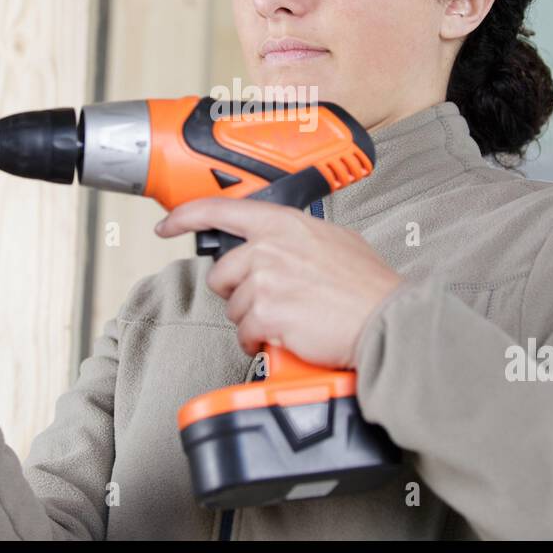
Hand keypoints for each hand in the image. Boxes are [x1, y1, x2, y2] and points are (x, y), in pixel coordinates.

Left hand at [155, 198, 402, 368]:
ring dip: (254, 321)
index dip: (185, 216)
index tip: (167, 224)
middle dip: (239, 293)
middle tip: (272, 302)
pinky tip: (285, 338)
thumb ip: (299, 238)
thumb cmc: (368, 288)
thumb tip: (282, 245)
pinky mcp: (266, 313)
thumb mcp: (336, 242)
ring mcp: (266, 280)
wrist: (385, 320)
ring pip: (234, 307)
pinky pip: (244, 333)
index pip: (220, 209)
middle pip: (222, 274)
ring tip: (288, 321)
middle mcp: (270, 247)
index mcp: (284, 224)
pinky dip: (260, 342)